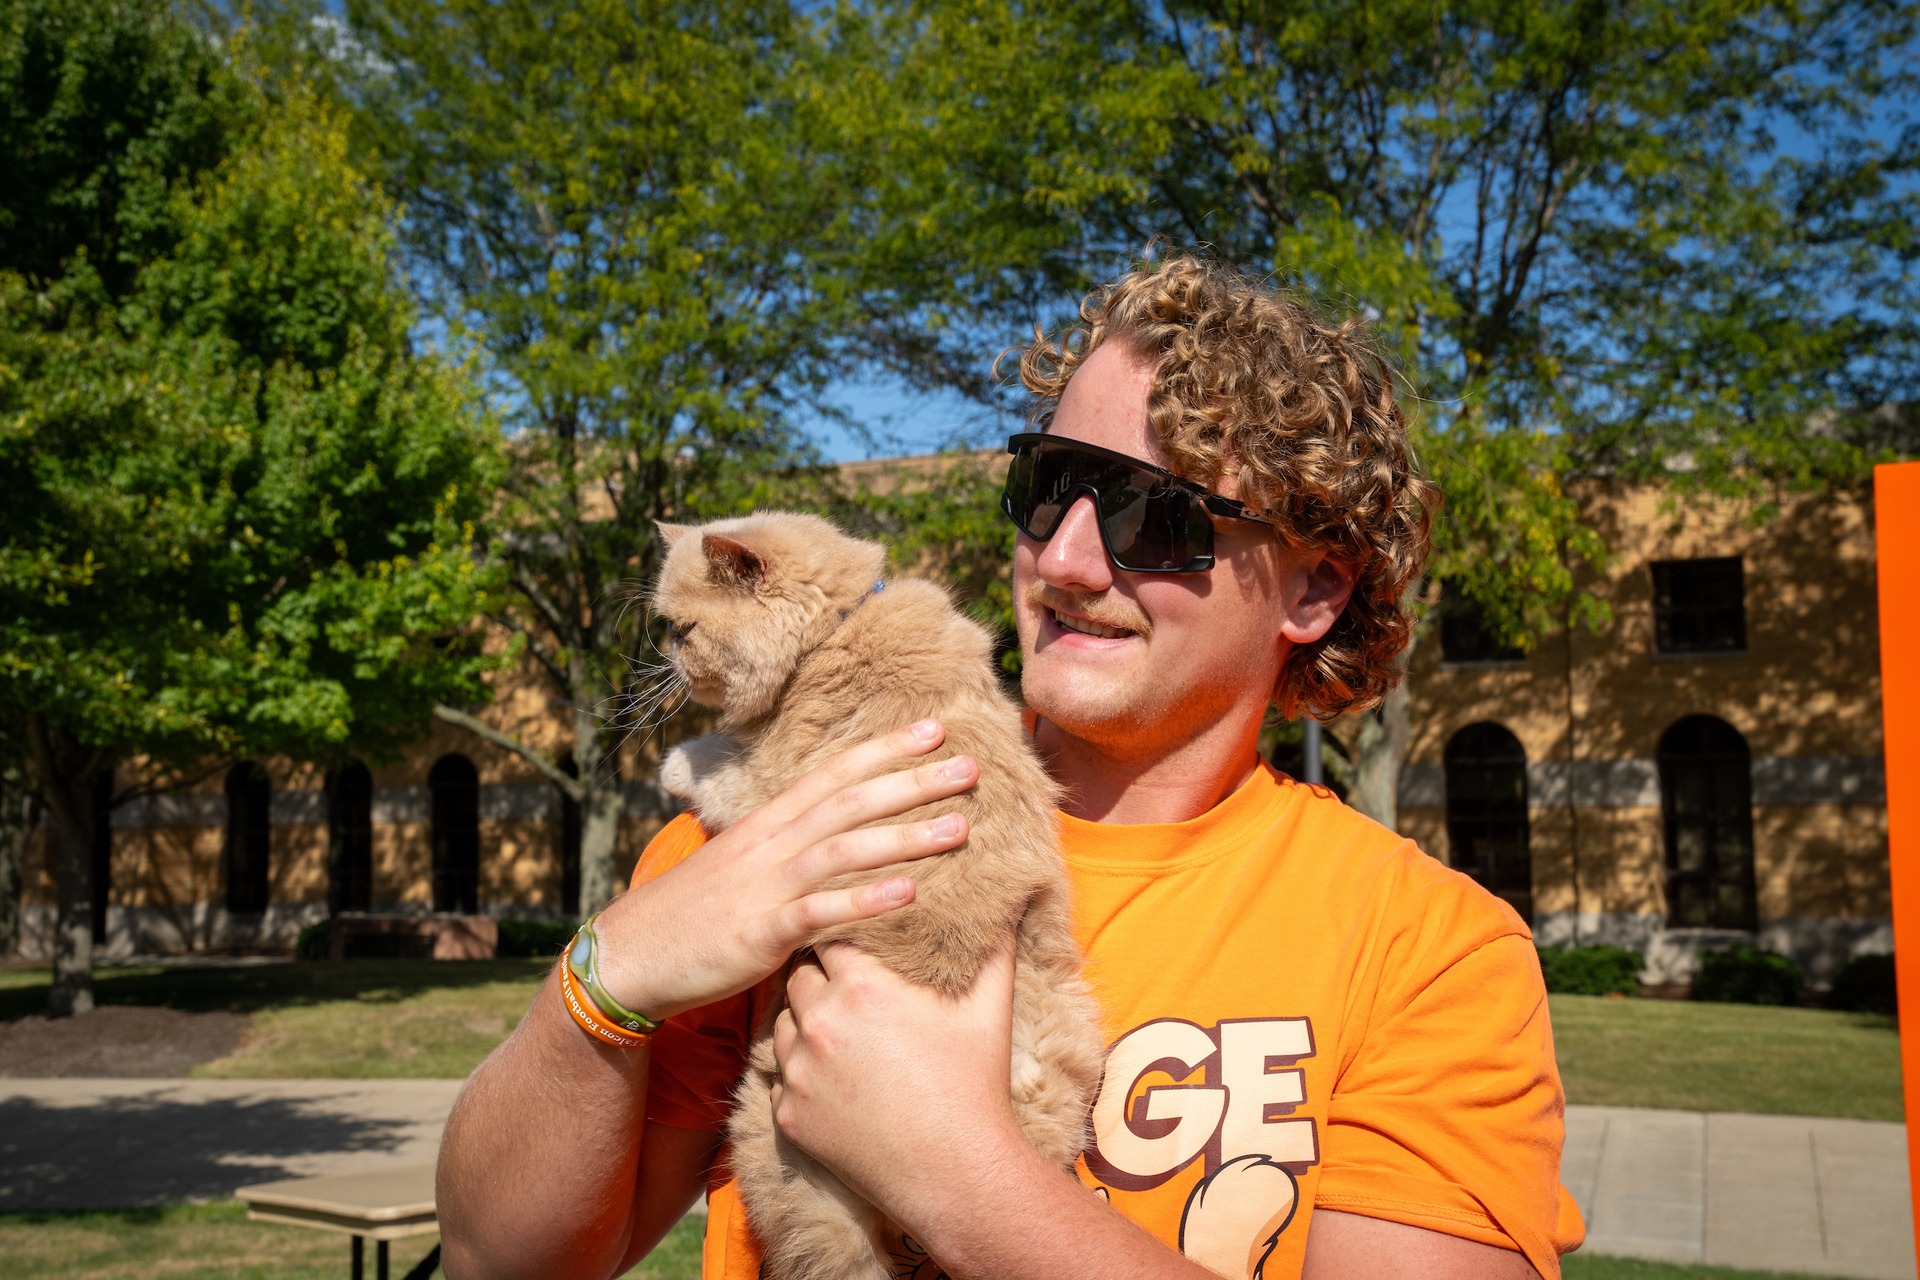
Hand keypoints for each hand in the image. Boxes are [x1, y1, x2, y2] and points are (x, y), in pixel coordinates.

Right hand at [594, 721, 976, 1019]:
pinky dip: (866, 899)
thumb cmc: (694, 912)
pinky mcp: (762, 932)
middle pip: (851, 802)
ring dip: (905, 835)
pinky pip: (821, 912)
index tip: (935, 729)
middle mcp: (771, 844)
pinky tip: (909, 893)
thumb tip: (833, 834)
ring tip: (960, 828)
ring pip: (844, 849)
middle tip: (971, 766)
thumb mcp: (742, 865)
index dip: (886, 749)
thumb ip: (787, 847)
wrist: (631, 955)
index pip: (834, 773)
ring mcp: (766, 886)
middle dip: (913, 781)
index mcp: (768, 824)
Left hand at [768, 937, 1021, 1228]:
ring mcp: (798, 1071)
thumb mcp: (990, 1007)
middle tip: (847, 990)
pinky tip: (833, 1082)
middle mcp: (819, 1021)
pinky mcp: (789, 1115)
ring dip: (803, 1024)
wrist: (955, 1173)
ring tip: (837, 1035)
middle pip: (799, 977)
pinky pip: (780, 1079)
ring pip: (781, 1026)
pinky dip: (800, 1075)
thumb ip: (994, 945)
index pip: (828, 937)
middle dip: (820, 979)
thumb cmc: (974, 1085)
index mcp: (861, 986)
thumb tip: (1010, 903)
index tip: (857, 948)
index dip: (842, 940)